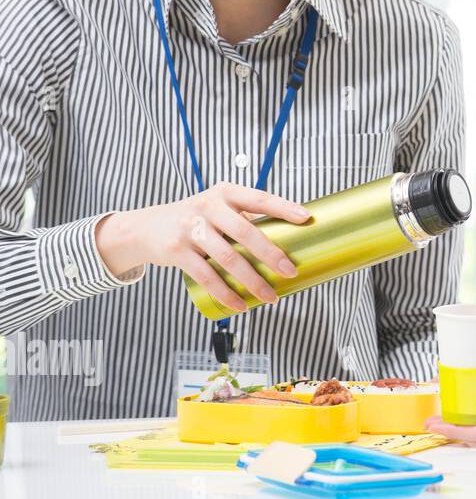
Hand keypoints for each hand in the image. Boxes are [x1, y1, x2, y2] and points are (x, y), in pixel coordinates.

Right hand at [94, 182, 311, 313]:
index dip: (283, 207)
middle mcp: (208, 207)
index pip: (259, 198)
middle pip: (245, 232)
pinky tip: (241, 305)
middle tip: (290, 271)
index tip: (306, 218)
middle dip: (271, 254)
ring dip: (252, 281)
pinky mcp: (177, 251)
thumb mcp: (218, 206)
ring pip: (228, 259)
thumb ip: (246, 216)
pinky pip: (207, 277)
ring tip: (271, 296)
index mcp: (225, 193)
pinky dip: (227, 293)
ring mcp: (191, 229)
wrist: (146, 227)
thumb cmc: (196, 218)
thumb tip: (290, 236)